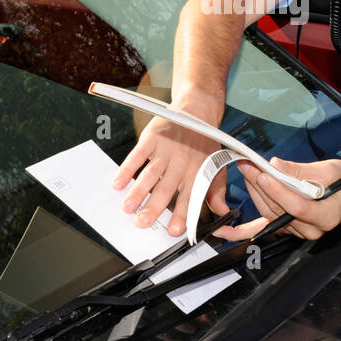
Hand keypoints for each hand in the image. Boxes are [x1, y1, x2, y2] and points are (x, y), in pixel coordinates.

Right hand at [112, 103, 228, 236]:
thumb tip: (222, 211)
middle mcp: (181, 162)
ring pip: (151, 174)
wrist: (197, 110)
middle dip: (154, 206)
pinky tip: (118, 183)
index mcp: (197, 171)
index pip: (189, 197)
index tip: (173, 230)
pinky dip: (127, 169)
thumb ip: (217, 189)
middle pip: (166, 188)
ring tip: (128, 207)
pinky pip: (138, 155)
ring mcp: (166, 150)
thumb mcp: (217, 164)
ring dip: (138, 191)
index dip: (181, 214)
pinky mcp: (152, 138)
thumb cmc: (204, 141)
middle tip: (142, 222)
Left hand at [214, 156, 340, 241]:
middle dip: (260, 185)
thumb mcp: (327, 170)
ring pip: (269, 213)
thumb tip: (275, 166)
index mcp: (326, 217)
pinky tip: (225, 232)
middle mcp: (312, 229)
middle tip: (247, 164)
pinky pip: (265, 227)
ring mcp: (299, 231)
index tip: (263, 173)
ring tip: (246, 170)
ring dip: (254, 191)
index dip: (277, 190)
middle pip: (278, 209)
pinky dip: (243, 230)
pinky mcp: (289, 227)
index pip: (296, 206)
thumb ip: (299, 172)